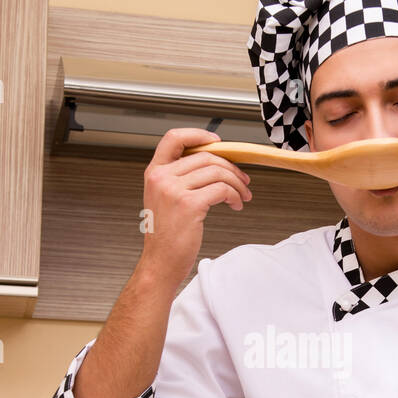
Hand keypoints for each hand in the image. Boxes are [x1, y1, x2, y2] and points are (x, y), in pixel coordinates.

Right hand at [138, 128, 252, 288]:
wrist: (160, 263)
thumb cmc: (165, 237)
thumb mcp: (164, 200)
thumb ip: (180, 179)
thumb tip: (212, 164)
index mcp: (154, 172)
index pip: (173, 138)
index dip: (198, 134)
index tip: (217, 141)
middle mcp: (162, 178)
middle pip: (205, 156)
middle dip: (230, 166)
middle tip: (243, 180)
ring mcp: (174, 190)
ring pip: (217, 172)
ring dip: (237, 183)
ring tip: (242, 196)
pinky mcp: (189, 205)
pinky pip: (222, 189)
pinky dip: (234, 196)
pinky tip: (236, 205)